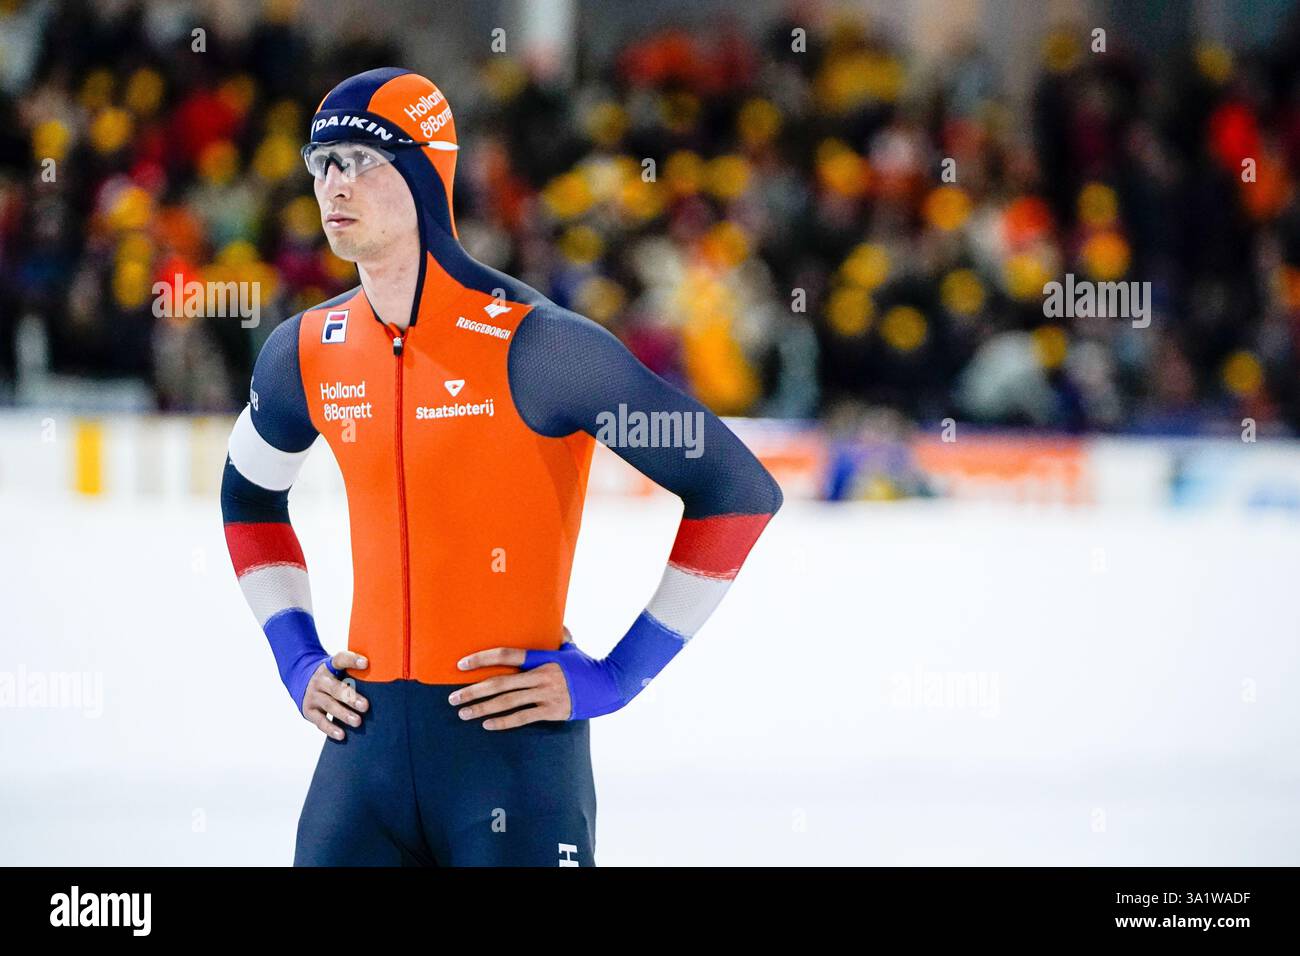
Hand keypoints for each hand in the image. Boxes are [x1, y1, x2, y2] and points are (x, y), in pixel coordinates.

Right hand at [302, 650, 368, 739]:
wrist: (302, 681)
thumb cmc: (333, 676)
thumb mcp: (339, 669)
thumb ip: (355, 671)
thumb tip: (386, 674)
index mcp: (330, 666)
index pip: (340, 659)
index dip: (352, 660)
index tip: (366, 663)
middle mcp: (320, 680)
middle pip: (335, 688)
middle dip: (351, 697)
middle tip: (366, 706)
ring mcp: (313, 695)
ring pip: (329, 705)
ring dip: (343, 714)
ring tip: (357, 722)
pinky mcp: (308, 710)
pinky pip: (320, 721)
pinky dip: (330, 729)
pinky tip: (342, 735)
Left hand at [449, 627, 580, 728]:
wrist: (609, 686)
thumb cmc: (586, 665)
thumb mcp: (571, 648)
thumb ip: (558, 636)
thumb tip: (553, 624)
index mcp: (543, 657)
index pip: (508, 654)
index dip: (483, 658)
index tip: (462, 664)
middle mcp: (543, 675)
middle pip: (501, 682)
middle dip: (473, 690)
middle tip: (453, 697)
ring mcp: (547, 695)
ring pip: (508, 702)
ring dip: (482, 708)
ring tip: (463, 712)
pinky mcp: (552, 711)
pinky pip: (523, 718)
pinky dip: (503, 722)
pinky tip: (487, 724)